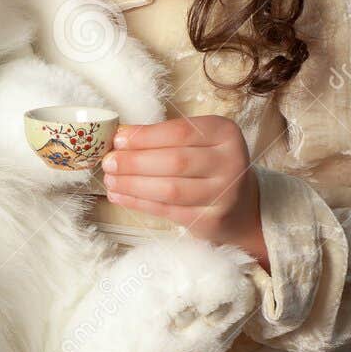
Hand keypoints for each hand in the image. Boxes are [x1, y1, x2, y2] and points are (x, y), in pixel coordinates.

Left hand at [101, 114, 269, 269]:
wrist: (242, 205)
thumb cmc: (209, 166)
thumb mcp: (199, 142)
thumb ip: (165, 138)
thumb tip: (120, 137)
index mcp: (225, 133)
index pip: (181, 132)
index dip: (146, 136)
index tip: (118, 139)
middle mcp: (230, 162)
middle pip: (175, 161)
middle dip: (134, 162)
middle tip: (108, 162)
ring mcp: (223, 194)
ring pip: (170, 189)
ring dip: (133, 184)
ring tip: (110, 180)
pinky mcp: (211, 220)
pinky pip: (168, 210)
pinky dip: (139, 202)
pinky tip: (120, 195)